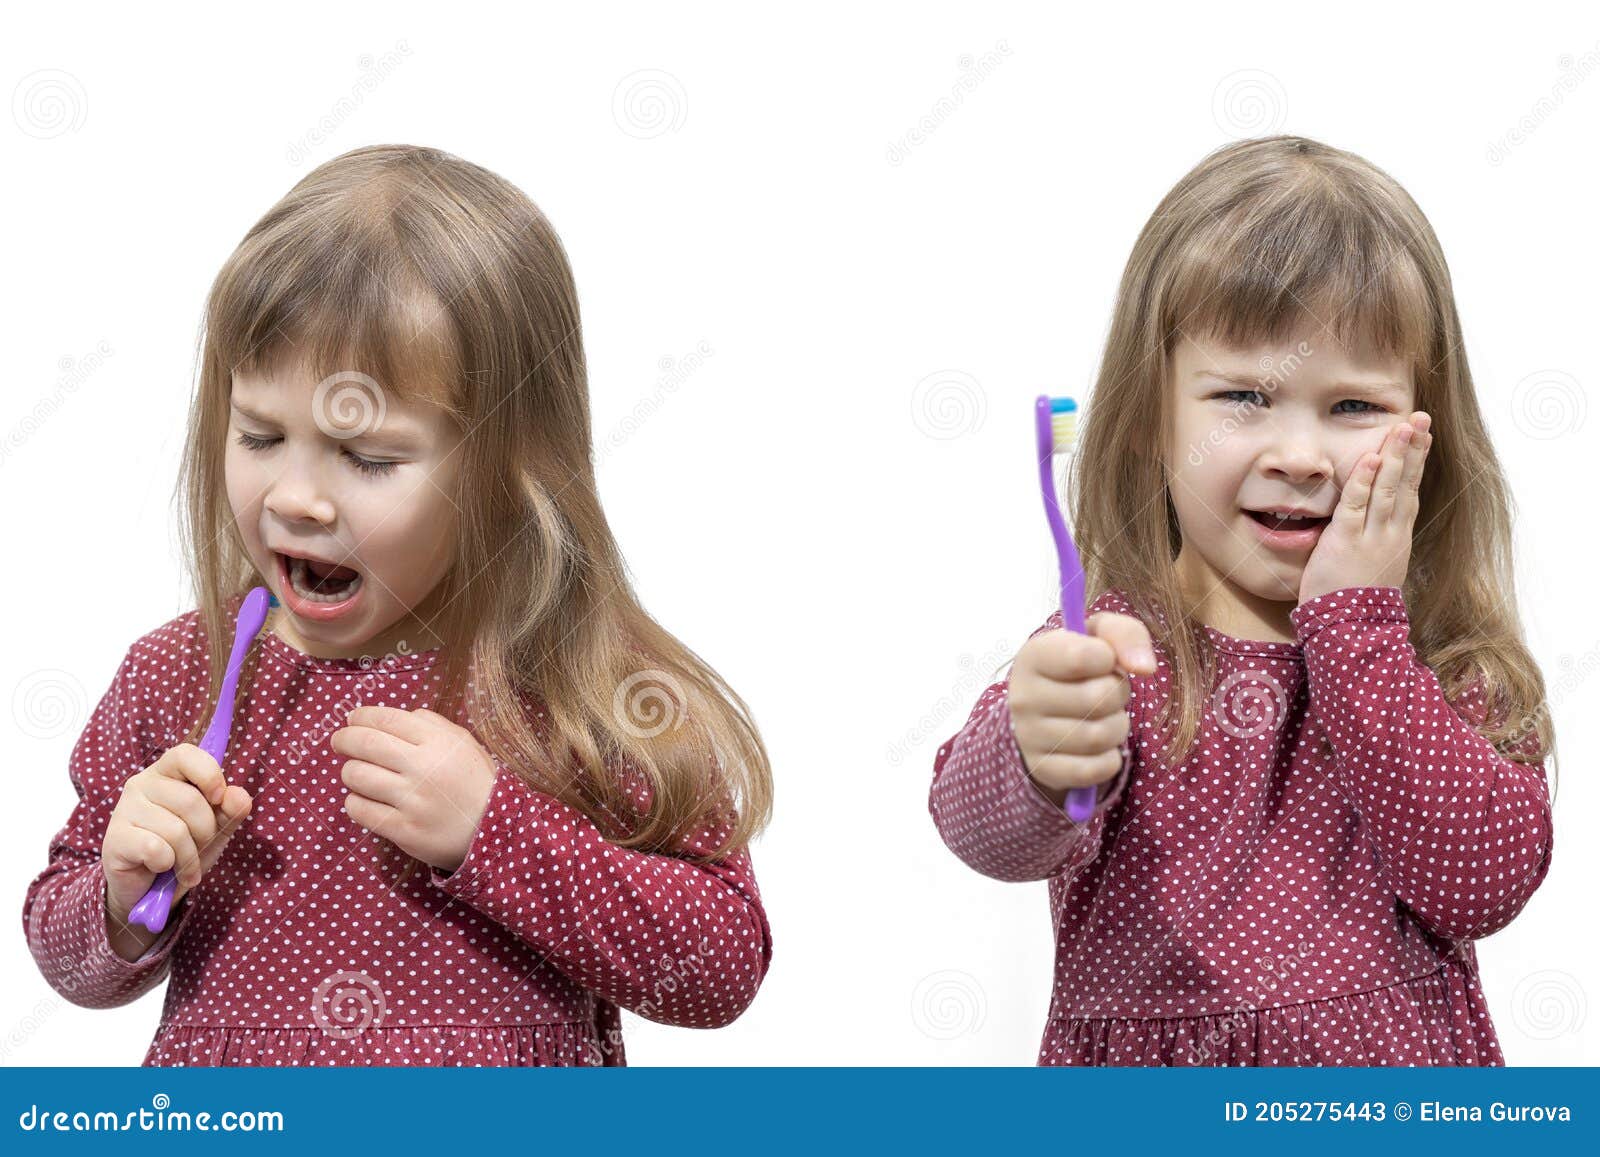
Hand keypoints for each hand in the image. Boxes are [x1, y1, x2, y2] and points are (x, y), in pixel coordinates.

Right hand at [102, 743, 253, 924]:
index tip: (218, 799)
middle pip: (190, 800)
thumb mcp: (215, 829)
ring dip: (188, 856)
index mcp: (167, 773)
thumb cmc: (182, 850)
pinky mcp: (115, 839)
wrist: (147, 889)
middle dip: (205, 832)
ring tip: (183, 865)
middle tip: (199, 848)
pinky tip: (160, 868)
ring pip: (175, 830)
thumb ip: (230, 810)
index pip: (185, 754)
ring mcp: (124, 810)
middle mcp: (141, 784)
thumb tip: (239, 795)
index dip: (209, 775)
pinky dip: (167, 864)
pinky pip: (155, 849)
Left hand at [331, 706, 498, 872]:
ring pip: (357, 776)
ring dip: (349, 771)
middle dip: (344, 739)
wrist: (495, 830)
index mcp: (439, 742)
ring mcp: (413, 800)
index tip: (352, 719)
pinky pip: (361, 810)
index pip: (386, 719)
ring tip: (356, 773)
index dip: (362, 716)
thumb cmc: (476, 783)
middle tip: (339, 742)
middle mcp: (424, 768)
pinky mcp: (404, 829)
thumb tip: (398, 715)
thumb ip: (433, 724)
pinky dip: (354, 802)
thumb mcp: (464, 744)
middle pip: (365, 744)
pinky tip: (363, 799)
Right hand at [1008, 611, 1155, 805]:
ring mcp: (1029, 737)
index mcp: (1033, 656)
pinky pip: (1095, 769)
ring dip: (1117, 726)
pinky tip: (1099, 746)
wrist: (1047, 709)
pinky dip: (1109, 759)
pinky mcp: (1043, 769)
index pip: (1083, 657)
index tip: (1103, 660)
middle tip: (1106, 692)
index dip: (1109, 658)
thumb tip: (1145, 668)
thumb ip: (1125, 634)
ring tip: (1103, 717)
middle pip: (1099, 698)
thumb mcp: (1098, 636)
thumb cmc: (1080, 666)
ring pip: (1099, 736)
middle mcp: (1023, 697)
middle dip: (1118, 694)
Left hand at [1298, 411, 1432, 604]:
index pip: (1410, 492)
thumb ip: (1372, 540)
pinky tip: (1372, 459)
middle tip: (1421, 417)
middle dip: (1413, 449)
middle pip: (1406, 484)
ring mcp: (1371, 537)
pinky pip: (1357, 505)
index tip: (1422, 435)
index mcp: (1396, 537)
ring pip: (1388, 489)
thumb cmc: (1355, 601)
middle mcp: (1390, 533)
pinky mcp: (1347, 541)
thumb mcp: (1373, 565)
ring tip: (1403, 427)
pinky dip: (1365, 481)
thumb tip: (1369, 522)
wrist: (1351, 630)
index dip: (1416, 462)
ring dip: (1395, 456)